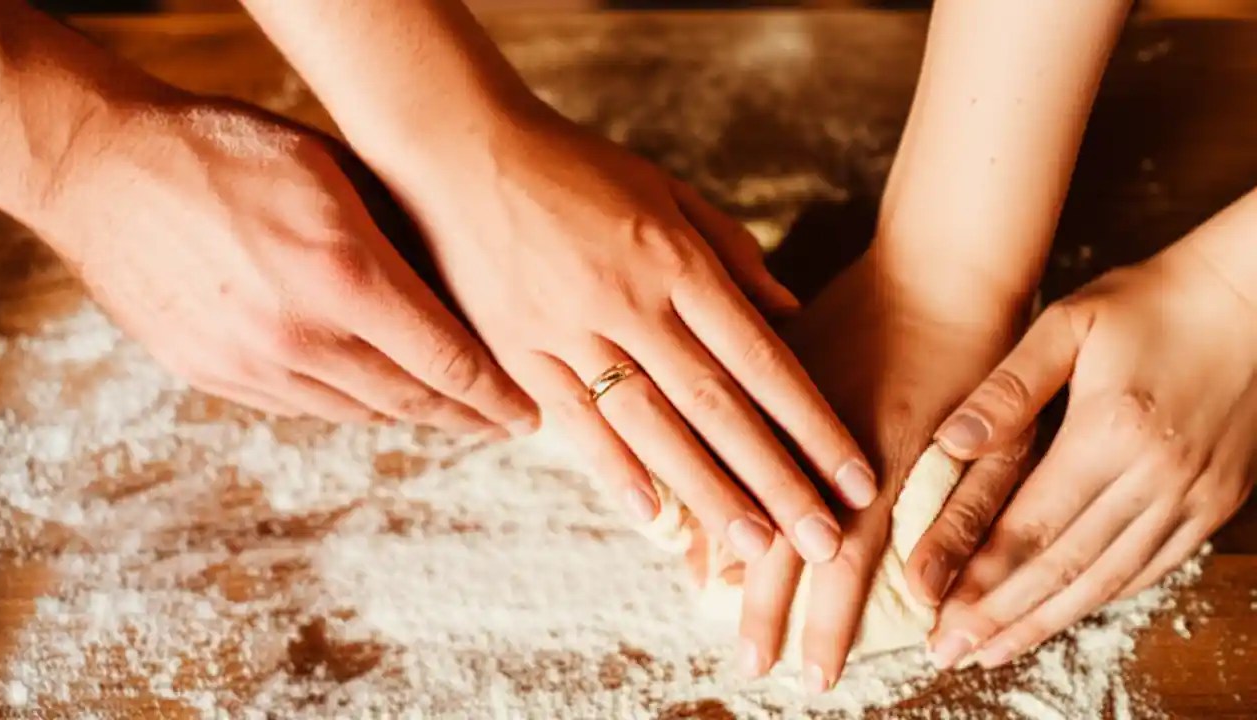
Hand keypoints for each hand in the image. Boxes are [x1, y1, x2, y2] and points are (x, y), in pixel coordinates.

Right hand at [36, 97, 535, 431]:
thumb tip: (453, 291)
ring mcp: (253, 365)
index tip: (528, 416)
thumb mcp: (332, 171)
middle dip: (466, 417)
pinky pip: (303, 407)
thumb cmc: (226, 148)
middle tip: (503, 426)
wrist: (102, 168)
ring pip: (358, 411)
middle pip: (409, 399)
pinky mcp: (214, 376)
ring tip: (448, 415)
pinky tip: (373, 399)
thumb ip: (395, 240)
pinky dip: (349, 406)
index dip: (495, 396)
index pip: (446, 361)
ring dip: (410, 415)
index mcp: (344, 276)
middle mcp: (302, 336)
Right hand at [386, 110, 876, 563]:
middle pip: (718, 407)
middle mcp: (630, 303)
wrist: (462, 149)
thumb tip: (791, 311)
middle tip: (823, 540)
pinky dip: (614, 472)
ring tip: (754, 549)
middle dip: (777, 480)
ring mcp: (570, 332)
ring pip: (652, 428)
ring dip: (708, 493)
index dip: (814, 425)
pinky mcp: (519, 352)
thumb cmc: (575, 165)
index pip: (762, 360)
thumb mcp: (665, 189)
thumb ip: (730, 252)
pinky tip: (652, 518)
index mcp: (676, 261)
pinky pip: (575, 422)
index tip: (856, 476)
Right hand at [735, 250, 1026, 687]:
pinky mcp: (771, 375)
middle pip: (778, 536)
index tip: (814, 679)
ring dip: (725, 547)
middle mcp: (821, 436)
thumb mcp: (999, 442)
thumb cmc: (984, 350)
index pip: (845, 564)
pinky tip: (693, 509)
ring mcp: (787, 402)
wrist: (944, 258)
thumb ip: (965, 522)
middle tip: (751, 664)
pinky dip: (711, 479)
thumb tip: (932, 604)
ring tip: (711, 598)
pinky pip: (728, 435)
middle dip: (764, 607)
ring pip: (740, 484)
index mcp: (883, 459)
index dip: (827, 628)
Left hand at [925, 248, 1256, 669]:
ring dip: (1048, 620)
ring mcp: (1194, 495)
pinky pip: (1153, 566)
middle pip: (1067, 566)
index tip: (938, 614)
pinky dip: (1103, 596)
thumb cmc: (1149, 301)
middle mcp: (1156, 475)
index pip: (1033, 525)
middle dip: (1003, 616)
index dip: (982, 577)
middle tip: (950, 652)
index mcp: (1110, 431)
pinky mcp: (1216, 501)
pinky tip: (1064, 613)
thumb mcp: (1069, 324)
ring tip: (995, 651)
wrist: (1252, 297)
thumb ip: (1008, 387)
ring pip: (1110, 578)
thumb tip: (951, 443)